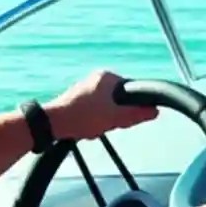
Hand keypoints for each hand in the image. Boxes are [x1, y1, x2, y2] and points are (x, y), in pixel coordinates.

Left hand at [42, 69, 159, 140]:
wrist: (51, 124)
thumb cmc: (82, 116)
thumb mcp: (114, 118)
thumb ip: (136, 114)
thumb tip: (154, 111)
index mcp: (107, 77)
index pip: (131, 91)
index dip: (132, 107)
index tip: (126, 118)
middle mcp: (96, 79)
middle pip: (119, 101)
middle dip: (115, 117)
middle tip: (107, 124)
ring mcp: (86, 89)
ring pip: (106, 108)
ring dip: (104, 121)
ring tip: (94, 128)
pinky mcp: (77, 100)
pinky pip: (94, 112)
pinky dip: (93, 122)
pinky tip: (86, 129)